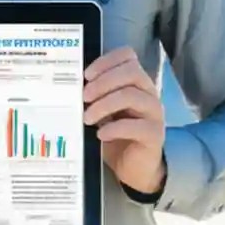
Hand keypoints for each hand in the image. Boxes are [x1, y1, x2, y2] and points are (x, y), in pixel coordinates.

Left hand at [82, 47, 166, 194]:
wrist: (133, 168)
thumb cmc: (116, 135)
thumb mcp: (102, 112)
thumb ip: (94, 97)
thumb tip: (70, 87)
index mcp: (136, 82)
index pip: (128, 57)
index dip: (106, 61)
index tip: (86, 75)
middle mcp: (149, 93)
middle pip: (131, 72)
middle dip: (103, 82)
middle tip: (84, 97)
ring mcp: (154, 113)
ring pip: (132, 96)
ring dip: (105, 104)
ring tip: (87, 117)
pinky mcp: (155, 134)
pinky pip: (137, 126)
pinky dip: (115, 128)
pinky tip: (100, 134)